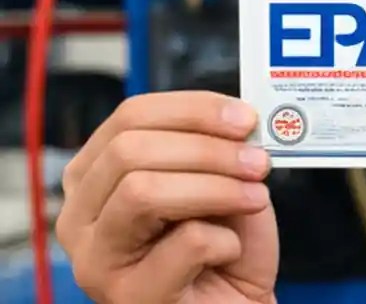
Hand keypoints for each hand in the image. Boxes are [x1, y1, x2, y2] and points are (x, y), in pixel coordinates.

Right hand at [55, 91, 278, 303]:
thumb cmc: (222, 245)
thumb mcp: (218, 181)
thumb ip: (214, 146)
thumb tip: (238, 117)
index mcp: (93, 176)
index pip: (129, 117)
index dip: (192, 109)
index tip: (244, 118)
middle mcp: (79, 218)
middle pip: (130, 151)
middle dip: (208, 149)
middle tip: (257, 162)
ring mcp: (96, 261)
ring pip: (143, 192)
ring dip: (216, 187)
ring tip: (256, 197)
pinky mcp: (129, 298)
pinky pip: (185, 244)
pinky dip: (224, 240)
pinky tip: (229, 251)